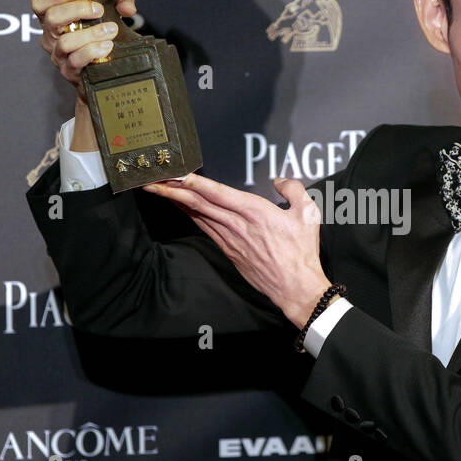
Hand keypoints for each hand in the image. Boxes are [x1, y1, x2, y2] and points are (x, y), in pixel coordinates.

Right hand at [30, 0, 137, 150]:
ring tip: (111, 30)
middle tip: (98, 10)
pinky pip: (76, 60)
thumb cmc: (100, 40)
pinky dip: (93, 51)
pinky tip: (107, 47)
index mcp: (54, 20)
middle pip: (51, 18)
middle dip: (77, 10)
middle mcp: (50, 38)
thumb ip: (118, 4)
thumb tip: (127, 5)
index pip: (40, 4)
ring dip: (90, 33)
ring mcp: (58, 56)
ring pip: (65, 42)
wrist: (102, 77)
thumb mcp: (108, 16)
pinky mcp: (69, 72)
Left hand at [143, 173, 332, 328]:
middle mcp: (237, 225)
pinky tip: (182, 209)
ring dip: (177, 202)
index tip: (175, 174)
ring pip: (198, 216)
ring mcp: (230, 240)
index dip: (194, 182)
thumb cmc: (302, 251)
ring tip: (159, 190)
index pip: (218, 193)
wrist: (295, 286)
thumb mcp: (308, 214)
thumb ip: (293, 190)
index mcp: (255, 212)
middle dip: (173, 190)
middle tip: (152, 180)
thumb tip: (279, 181)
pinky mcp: (229, 252)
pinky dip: (191, 217)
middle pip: (199, 203)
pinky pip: (206, 229)